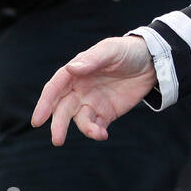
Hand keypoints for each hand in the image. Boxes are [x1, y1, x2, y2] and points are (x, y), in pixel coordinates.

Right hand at [31, 34, 156, 145]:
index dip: (45, 104)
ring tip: (98, 133)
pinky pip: (96, 126)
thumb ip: (91, 60)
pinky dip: (96, 132)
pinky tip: (103, 134)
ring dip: (85, 129)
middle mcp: (79, 89)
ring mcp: (92, 102)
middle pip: (63, 109)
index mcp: (75, 72)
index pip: (55, 89)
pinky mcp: (106, 114)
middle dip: (58, 125)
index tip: (38, 120)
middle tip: (57, 140)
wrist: (151, 62)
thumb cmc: (126, 51)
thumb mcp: (110, 51)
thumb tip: (71, 69)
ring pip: (80, 120)